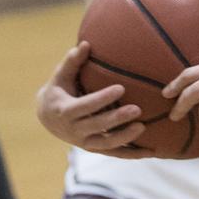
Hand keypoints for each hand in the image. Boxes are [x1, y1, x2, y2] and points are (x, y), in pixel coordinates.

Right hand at [35, 42, 150, 157]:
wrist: (48, 117)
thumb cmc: (59, 90)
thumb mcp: (60, 77)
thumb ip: (73, 62)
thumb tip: (86, 44)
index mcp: (64, 111)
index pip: (85, 106)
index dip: (102, 98)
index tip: (120, 88)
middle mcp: (73, 130)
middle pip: (96, 126)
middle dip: (116, 119)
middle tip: (137, 109)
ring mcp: (84, 142)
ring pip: (105, 144)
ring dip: (124, 138)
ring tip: (143, 127)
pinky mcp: (94, 148)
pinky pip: (114, 153)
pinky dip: (131, 154)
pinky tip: (150, 151)